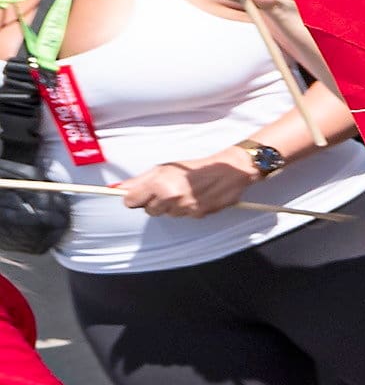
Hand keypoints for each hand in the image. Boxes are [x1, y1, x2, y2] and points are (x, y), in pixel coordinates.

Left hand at [122, 154, 257, 217]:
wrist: (227, 171)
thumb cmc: (194, 168)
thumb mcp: (163, 169)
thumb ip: (139, 180)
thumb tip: (118, 188)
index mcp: (159, 184)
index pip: (130, 201)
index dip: (135, 197)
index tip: (139, 194)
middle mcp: (170, 197)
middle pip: (148, 210)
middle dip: (154, 202)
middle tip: (166, 190)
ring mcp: (184, 208)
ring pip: (167, 214)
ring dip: (171, 206)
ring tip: (183, 192)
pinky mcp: (197, 215)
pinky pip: (183, 216)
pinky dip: (186, 209)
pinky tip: (193, 197)